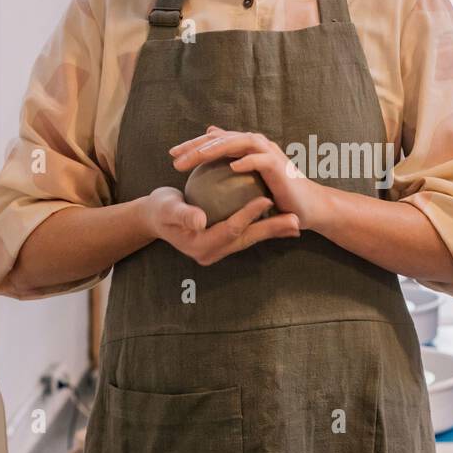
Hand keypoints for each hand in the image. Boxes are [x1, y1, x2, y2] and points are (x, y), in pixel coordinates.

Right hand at [139, 185, 300, 265]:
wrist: (156, 218)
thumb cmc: (160, 209)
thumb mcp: (167, 209)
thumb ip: (183, 214)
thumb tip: (200, 221)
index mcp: (200, 246)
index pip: (230, 229)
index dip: (248, 215)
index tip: (266, 199)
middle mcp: (213, 252)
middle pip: (247, 238)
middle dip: (272, 229)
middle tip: (295, 220)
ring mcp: (220, 250)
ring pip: (251, 238)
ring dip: (273, 230)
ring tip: (296, 222)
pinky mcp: (226, 243)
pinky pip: (248, 234)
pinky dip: (264, 227)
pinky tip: (282, 218)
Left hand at [168, 125, 328, 230]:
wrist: (307, 206)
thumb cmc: (276, 195)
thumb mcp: (250, 180)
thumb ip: (232, 161)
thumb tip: (212, 142)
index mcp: (247, 147)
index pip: (215, 140)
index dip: (193, 145)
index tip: (172, 155)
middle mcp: (257, 144)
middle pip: (222, 138)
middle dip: (197, 145)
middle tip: (175, 156)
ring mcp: (269, 153)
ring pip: (239, 143)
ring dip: (217, 148)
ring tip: (197, 158)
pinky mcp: (280, 166)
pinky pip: (261, 160)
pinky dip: (247, 161)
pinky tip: (231, 167)